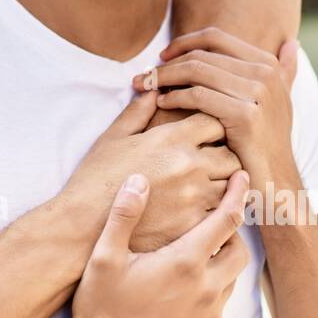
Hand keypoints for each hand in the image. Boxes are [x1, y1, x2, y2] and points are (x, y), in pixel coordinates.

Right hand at [60, 90, 242, 252]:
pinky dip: (218, 213)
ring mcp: (194, 197)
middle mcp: (190, 166)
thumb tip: (154, 90)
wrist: (84, 223)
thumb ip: (139, 111)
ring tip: (213, 189)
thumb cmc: (95, 177)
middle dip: (227, 157)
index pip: (217, 122)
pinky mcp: (193, 226)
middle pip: (232, 155)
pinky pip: (223, 217)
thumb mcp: (114, 137)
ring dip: (227, 187)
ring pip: (233, 188)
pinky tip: (206, 213)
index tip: (207, 136)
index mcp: (173, 139)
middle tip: (215, 164)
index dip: (215, 127)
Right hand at [61, 170, 251, 317]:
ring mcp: (210, 317)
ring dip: (220, 265)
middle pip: (241, 251)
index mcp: (185, 262)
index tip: (243, 178)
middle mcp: (206, 289)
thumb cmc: (101, 310)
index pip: (226, 219)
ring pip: (231, 281)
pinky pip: (221, 310)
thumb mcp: (104, 257)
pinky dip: (211, 296)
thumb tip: (138, 179)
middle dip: (233, 234)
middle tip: (214, 224)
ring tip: (193, 260)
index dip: (238, 194)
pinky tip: (185, 296)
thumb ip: (124, 215)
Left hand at [133, 28, 298, 196]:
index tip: (161, 56)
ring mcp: (258, 93)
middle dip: (166, 64)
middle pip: (201, 55)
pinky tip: (160, 103)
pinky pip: (198, 96)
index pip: (215, 37)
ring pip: (196, 72)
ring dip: (163, 78)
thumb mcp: (280, 101)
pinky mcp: (246, 115)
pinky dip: (174, 96)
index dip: (182, 43)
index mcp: (268, 64)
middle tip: (142, 75)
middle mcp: (265, 73)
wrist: (277, 181)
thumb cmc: (266, 143)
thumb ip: (283, 72)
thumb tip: (290, 43)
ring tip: (144, 87)